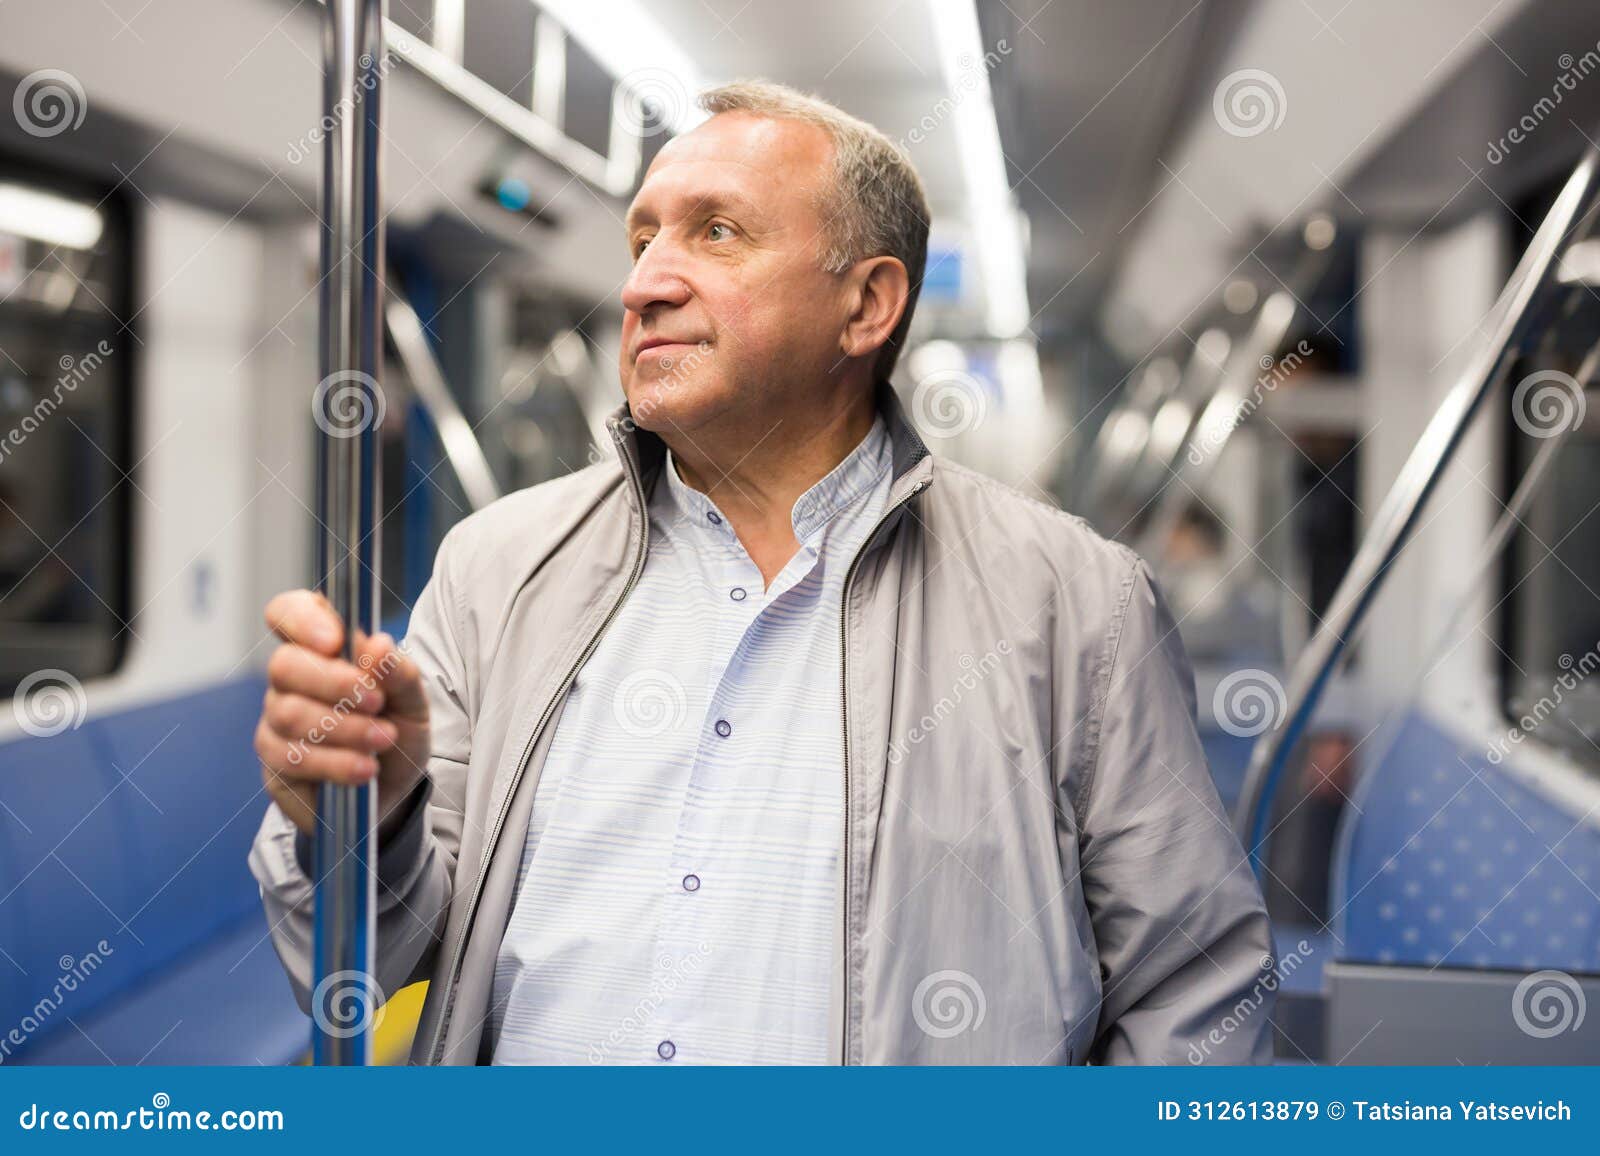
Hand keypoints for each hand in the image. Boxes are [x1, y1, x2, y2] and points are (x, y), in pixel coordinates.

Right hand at [254, 589, 430, 837]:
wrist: (394, 785)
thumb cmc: (395, 727)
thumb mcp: (413, 699)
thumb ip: (399, 672)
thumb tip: (378, 644)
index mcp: (320, 647)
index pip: (287, 612)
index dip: (302, 619)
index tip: (335, 641)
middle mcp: (290, 679)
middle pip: (283, 665)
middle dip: (334, 684)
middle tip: (377, 702)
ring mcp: (276, 721)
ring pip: (288, 715)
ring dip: (344, 729)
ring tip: (384, 739)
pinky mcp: (274, 764)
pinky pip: (290, 759)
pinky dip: (335, 763)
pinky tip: (364, 768)